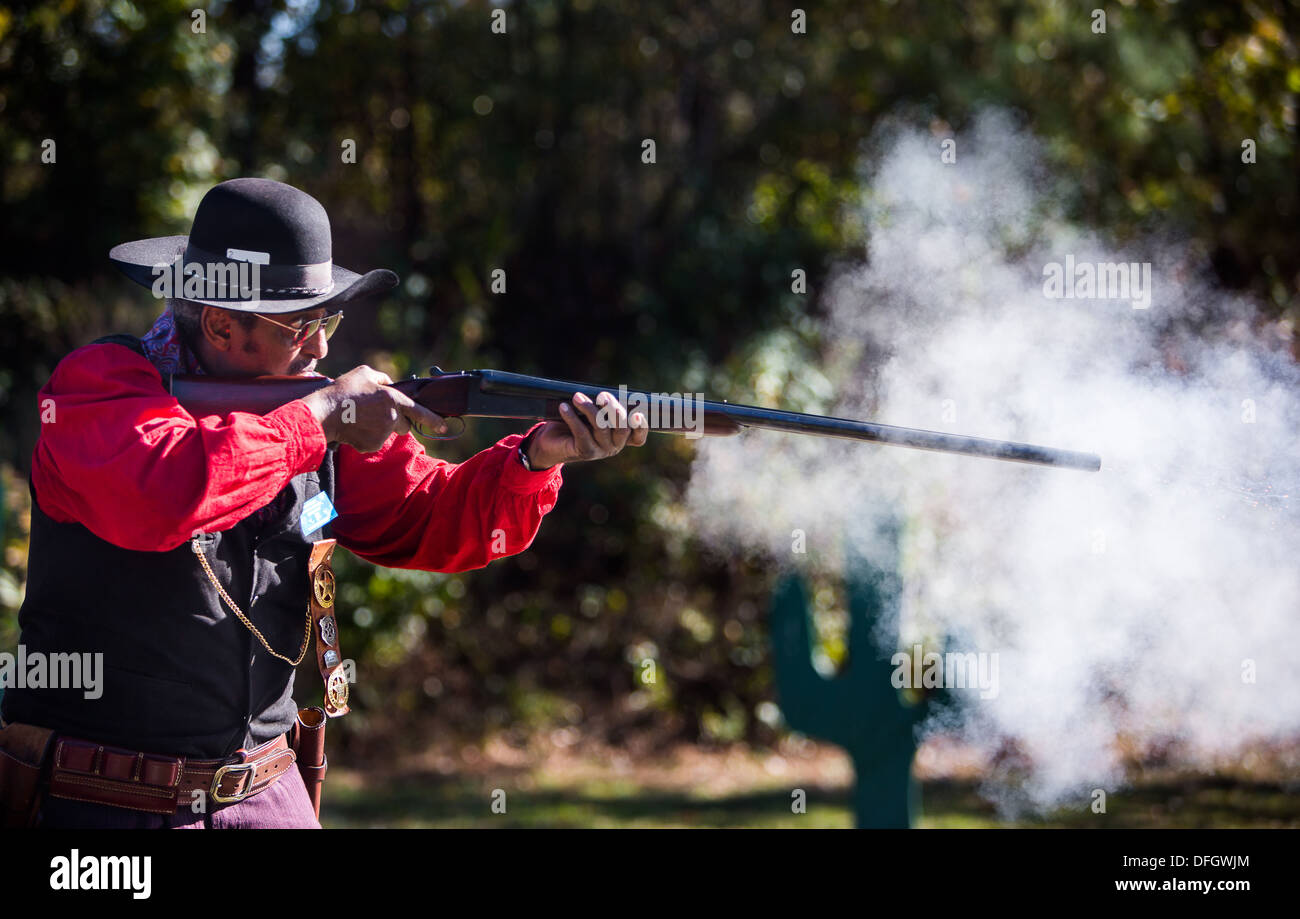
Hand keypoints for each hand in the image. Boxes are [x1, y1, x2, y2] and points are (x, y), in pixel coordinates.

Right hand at [300, 365, 445, 452]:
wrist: (323, 413)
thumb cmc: (343, 391)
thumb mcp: (364, 373)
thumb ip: (383, 378)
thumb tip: (390, 384)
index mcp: (393, 399)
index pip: (420, 412)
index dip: (434, 420)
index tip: (444, 426)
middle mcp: (392, 418)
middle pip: (404, 426)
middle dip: (396, 422)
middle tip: (376, 414)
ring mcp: (382, 434)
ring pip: (388, 434)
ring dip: (379, 429)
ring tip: (360, 418)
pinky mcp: (372, 445)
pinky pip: (374, 442)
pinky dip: (367, 437)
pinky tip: (355, 428)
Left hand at [526, 391, 649, 468]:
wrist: (552, 442)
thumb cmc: (576, 422)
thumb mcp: (592, 412)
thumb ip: (602, 406)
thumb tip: (602, 394)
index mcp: (621, 437)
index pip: (638, 437)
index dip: (641, 427)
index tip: (637, 414)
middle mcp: (615, 446)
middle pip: (622, 428)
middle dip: (614, 409)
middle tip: (602, 395)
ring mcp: (601, 451)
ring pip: (601, 428)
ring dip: (589, 408)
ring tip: (576, 397)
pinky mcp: (585, 452)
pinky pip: (581, 432)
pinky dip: (572, 417)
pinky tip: (564, 407)